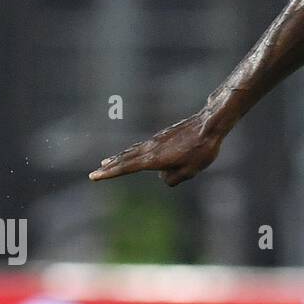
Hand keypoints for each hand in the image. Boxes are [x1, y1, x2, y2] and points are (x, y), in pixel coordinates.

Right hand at [89, 113, 223, 186]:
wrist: (209, 125)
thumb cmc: (202, 150)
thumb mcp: (190, 172)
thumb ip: (173, 178)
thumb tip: (163, 177)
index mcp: (154, 158)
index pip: (127, 167)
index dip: (110, 173)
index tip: (95, 176)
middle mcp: (151, 148)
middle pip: (125, 159)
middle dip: (109, 167)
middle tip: (94, 173)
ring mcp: (156, 141)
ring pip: (132, 151)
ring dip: (118, 158)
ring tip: (106, 163)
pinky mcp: (163, 137)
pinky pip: (142, 147)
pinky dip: (132, 152)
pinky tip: (131, 154)